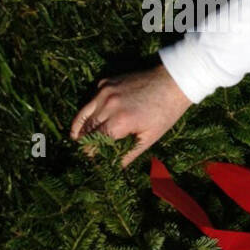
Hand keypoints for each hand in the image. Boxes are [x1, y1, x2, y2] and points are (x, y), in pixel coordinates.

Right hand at [70, 63, 191, 167]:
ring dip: (80, 126)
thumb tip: (116, 167)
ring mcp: (104, 91)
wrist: (173, 82)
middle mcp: (108, 105)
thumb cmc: (166, 112)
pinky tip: (92, 118)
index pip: (95, 140)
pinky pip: (92, 99)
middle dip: (83, 140)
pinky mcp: (105, 82)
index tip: (89, 158)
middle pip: (87, 127)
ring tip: (76, 137)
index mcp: (120, 121)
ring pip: (84, 113)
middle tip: (83, 150)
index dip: (91, 150)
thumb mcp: (150, 137)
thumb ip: (130, 153)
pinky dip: (90, 109)